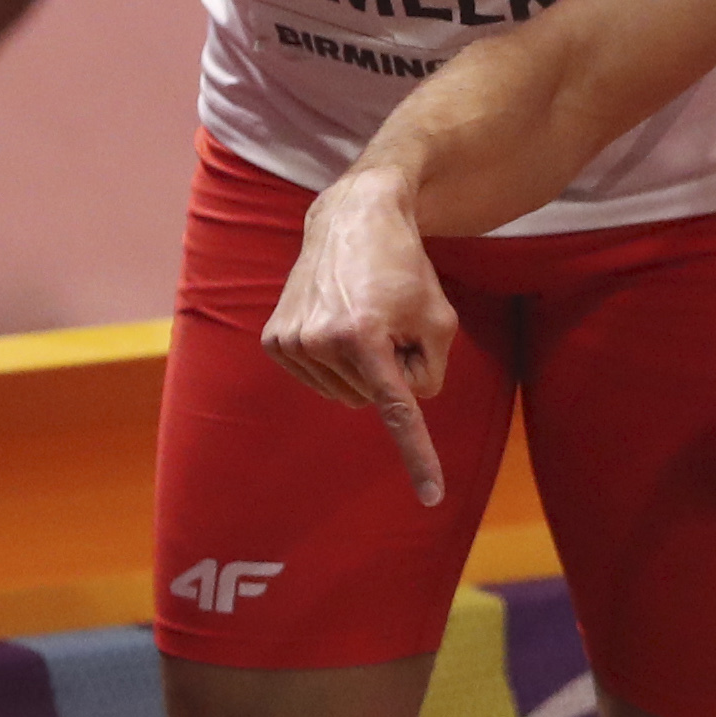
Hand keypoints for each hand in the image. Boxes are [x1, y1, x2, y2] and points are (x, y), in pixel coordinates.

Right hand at [262, 170, 460, 504]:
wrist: (352, 218)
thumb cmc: (404, 267)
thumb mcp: (440, 319)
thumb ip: (431, 374)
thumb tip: (403, 403)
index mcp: (366, 335)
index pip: (397, 409)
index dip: (417, 456)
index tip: (432, 497)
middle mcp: (321, 341)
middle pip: (379, 396)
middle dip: (393, 368)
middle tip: (390, 319)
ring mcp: (292, 342)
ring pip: (349, 393)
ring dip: (365, 365)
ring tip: (363, 315)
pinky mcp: (275, 341)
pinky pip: (321, 380)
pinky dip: (337, 362)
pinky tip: (337, 321)